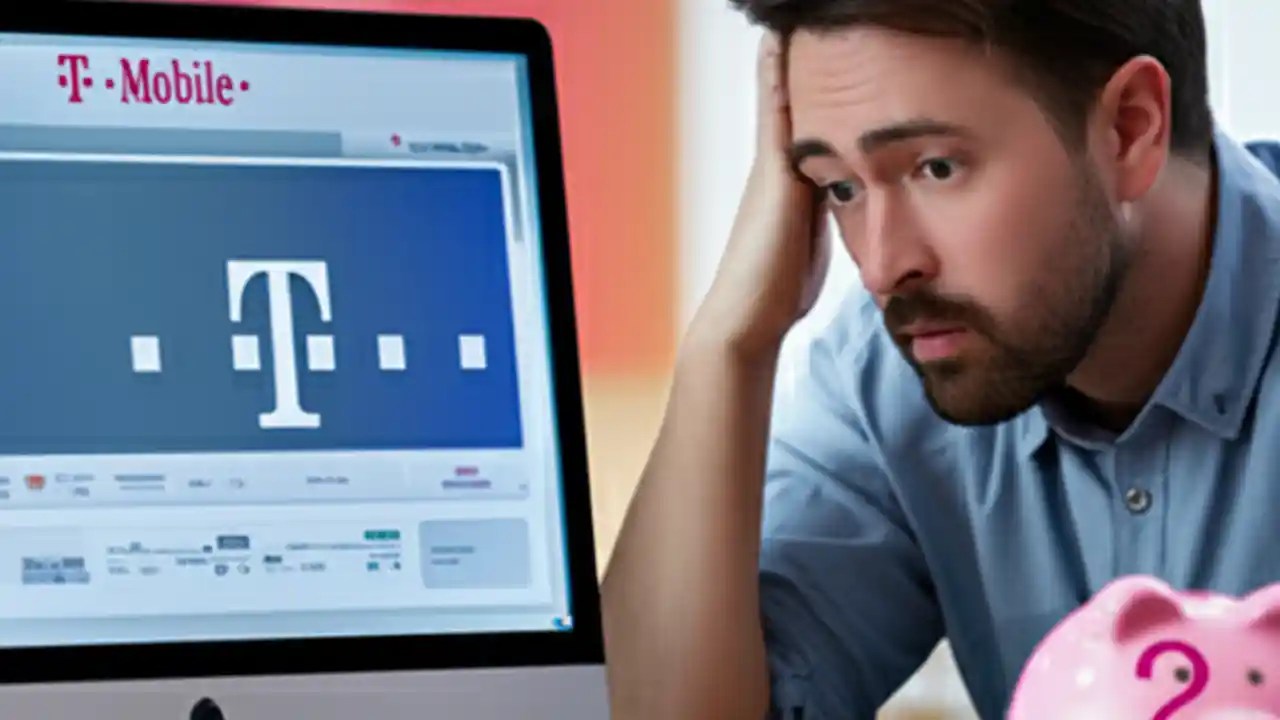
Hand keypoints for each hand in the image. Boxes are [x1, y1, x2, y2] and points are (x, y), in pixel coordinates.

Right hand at [688, 31, 831, 361]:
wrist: (746, 319)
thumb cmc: (778, 293)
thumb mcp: (811, 248)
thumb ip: (824, 223)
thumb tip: (848, 214)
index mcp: (791, 187)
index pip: (810, 129)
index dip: (815, 93)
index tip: (822, 55)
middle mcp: (777, 170)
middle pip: (793, 105)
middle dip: (798, 66)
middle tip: (797, 22)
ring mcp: (771, 169)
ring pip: (785, 101)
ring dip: (786, 60)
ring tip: (791, 19)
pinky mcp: (772, 173)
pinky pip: (779, 113)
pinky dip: (778, 77)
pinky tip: (780, 42)